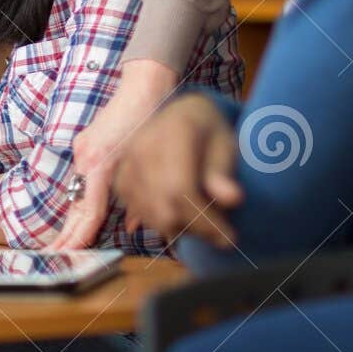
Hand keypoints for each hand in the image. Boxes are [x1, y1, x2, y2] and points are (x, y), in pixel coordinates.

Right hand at [50, 59, 178, 248]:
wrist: (146, 84)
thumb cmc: (154, 116)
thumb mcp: (154, 158)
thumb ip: (142, 195)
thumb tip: (134, 225)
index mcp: (101, 162)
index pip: (89, 208)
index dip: (80, 233)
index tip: (69, 251)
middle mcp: (87, 157)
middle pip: (77, 203)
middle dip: (67, 231)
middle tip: (56, 253)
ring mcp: (84, 149)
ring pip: (79, 190)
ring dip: (75, 217)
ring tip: (63, 242)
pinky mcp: (86, 144)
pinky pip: (83, 177)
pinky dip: (84, 197)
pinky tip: (79, 212)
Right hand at [111, 92, 241, 248]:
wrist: (180, 114)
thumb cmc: (209, 131)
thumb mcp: (226, 143)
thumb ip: (224, 171)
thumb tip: (231, 200)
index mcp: (172, 132)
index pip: (181, 190)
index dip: (205, 220)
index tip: (229, 237)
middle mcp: (141, 148)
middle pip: (164, 209)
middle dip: (196, 229)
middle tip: (220, 233)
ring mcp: (126, 165)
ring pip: (152, 217)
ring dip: (182, 228)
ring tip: (203, 219)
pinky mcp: (120, 180)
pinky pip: (140, 215)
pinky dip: (163, 222)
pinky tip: (182, 212)